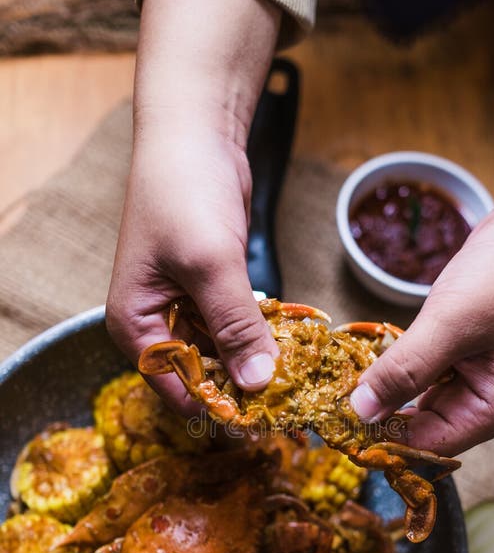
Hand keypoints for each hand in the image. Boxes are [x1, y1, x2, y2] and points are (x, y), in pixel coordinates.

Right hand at [106, 0, 280, 412]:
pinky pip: (236, 328)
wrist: (195, 135)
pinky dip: (259, 336)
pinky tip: (291, 348)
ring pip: (223, 353)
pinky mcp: (213, 292)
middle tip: (291, 400)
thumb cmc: (184, 196)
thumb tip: (258, 385)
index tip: (263, 418)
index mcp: (135, 326)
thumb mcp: (210, 265)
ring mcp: (185, 308)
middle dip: (241, 384)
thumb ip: (235, 327)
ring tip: (298, 378)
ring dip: (255, 361)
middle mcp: (156, 324)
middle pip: (200, 374)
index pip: (174, 388)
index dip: (217, 404)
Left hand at [350, 84, 493, 456]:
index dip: (380, 439)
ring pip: (412, 397)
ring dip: (381, 388)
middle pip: (417, 426)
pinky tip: (366, 355)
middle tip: (327, 399)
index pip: (424, 445)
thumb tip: (359, 410)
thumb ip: (404, 371)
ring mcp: (469, 376)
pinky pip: (417, 370)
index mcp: (489, 410)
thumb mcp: (449, 324)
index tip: (334, 425)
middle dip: (376, 413)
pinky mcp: (457, 351)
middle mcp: (479, 402)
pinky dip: (393, 365)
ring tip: (338, 378)